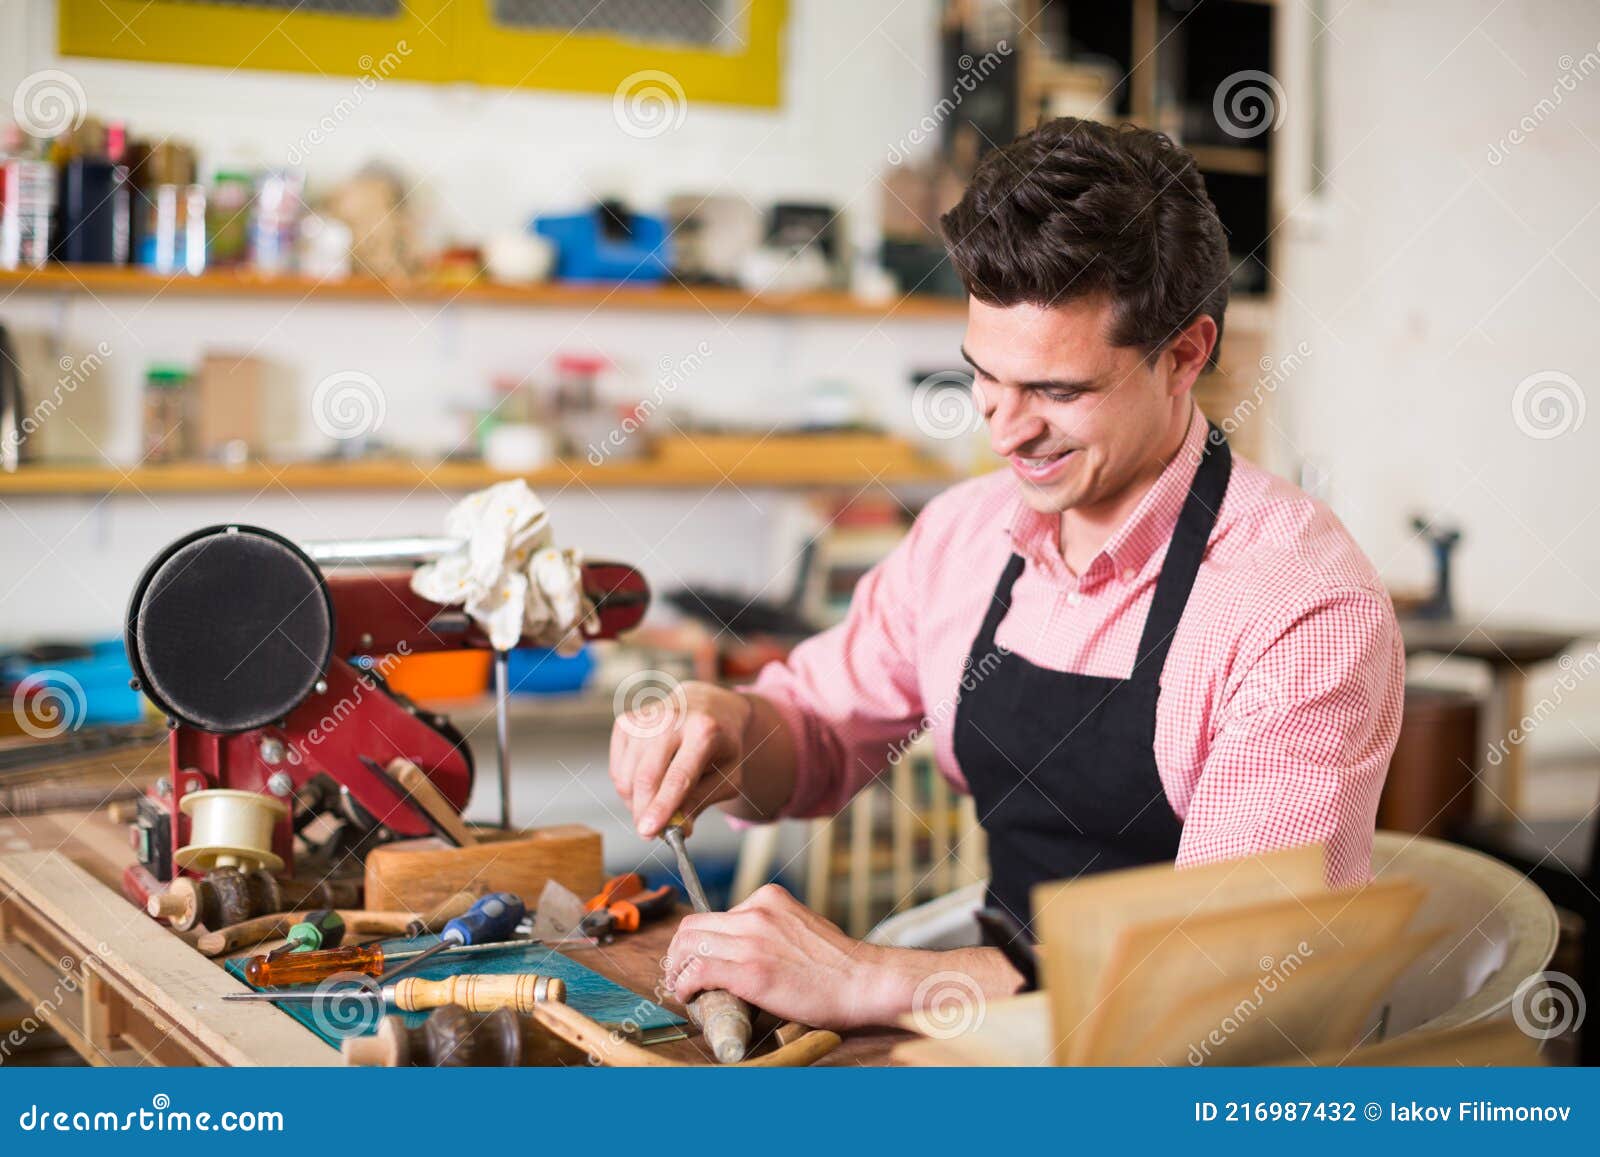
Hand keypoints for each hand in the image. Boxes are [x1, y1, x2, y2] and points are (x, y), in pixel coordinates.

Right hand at [609, 680, 753, 837]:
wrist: (707, 706)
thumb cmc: (720, 744)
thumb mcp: (727, 776)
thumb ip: (702, 801)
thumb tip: (677, 828)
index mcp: (704, 731)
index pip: (678, 777)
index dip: (662, 806)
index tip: (648, 831)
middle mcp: (671, 720)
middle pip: (647, 777)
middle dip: (643, 812)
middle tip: (649, 832)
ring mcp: (645, 719)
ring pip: (627, 777)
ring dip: (636, 803)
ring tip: (656, 803)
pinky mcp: (626, 723)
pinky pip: (617, 770)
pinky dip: (628, 788)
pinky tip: (647, 783)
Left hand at [662, 884, 896, 1029]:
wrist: (863, 981)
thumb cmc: (838, 964)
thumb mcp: (800, 925)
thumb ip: (771, 929)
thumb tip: (743, 948)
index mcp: (768, 898)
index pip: (714, 914)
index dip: (697, 939)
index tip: (694, 957)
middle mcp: (756, 913)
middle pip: (693, 926)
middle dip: (678, 952)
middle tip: (678, 974)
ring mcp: (751, 940)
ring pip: (690, 947)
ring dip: (677, 970)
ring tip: (680, 987)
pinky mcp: (749, 971)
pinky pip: (699, 972)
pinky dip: (685, 985)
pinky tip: (689, 996)